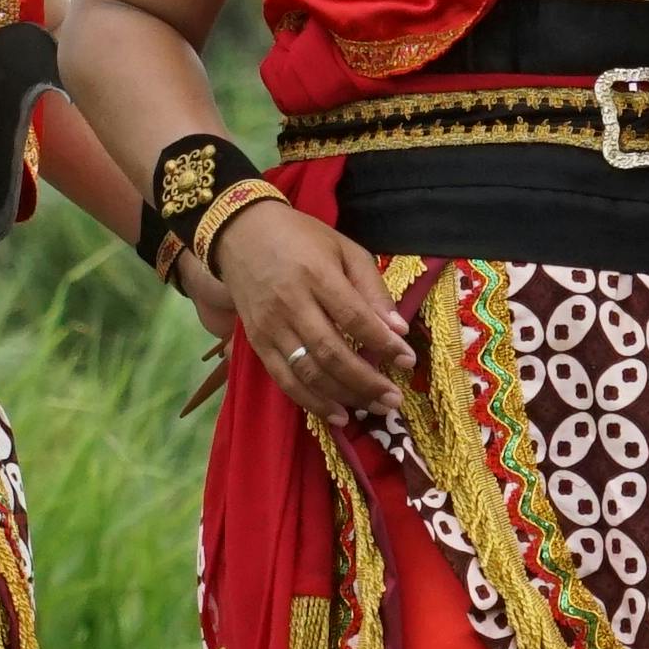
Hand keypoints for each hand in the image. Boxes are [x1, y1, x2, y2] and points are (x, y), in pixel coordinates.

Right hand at [214, 198, 415, 423]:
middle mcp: (291, 304)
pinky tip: (337, 415)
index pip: (354, 317)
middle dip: (367, 381)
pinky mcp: (257, 342)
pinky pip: (284, 380)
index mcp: (316, 274)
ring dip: (344, 396)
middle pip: (332, 352)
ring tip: (373, 408)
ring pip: (309, 372)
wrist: (241, 233)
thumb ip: (372, 288)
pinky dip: (311, 402)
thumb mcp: (344, 249)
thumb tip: (398, 330)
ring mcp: (270, 326)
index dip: (383, 343)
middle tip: (393, 400)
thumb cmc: (301, 238)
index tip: (407, 360)